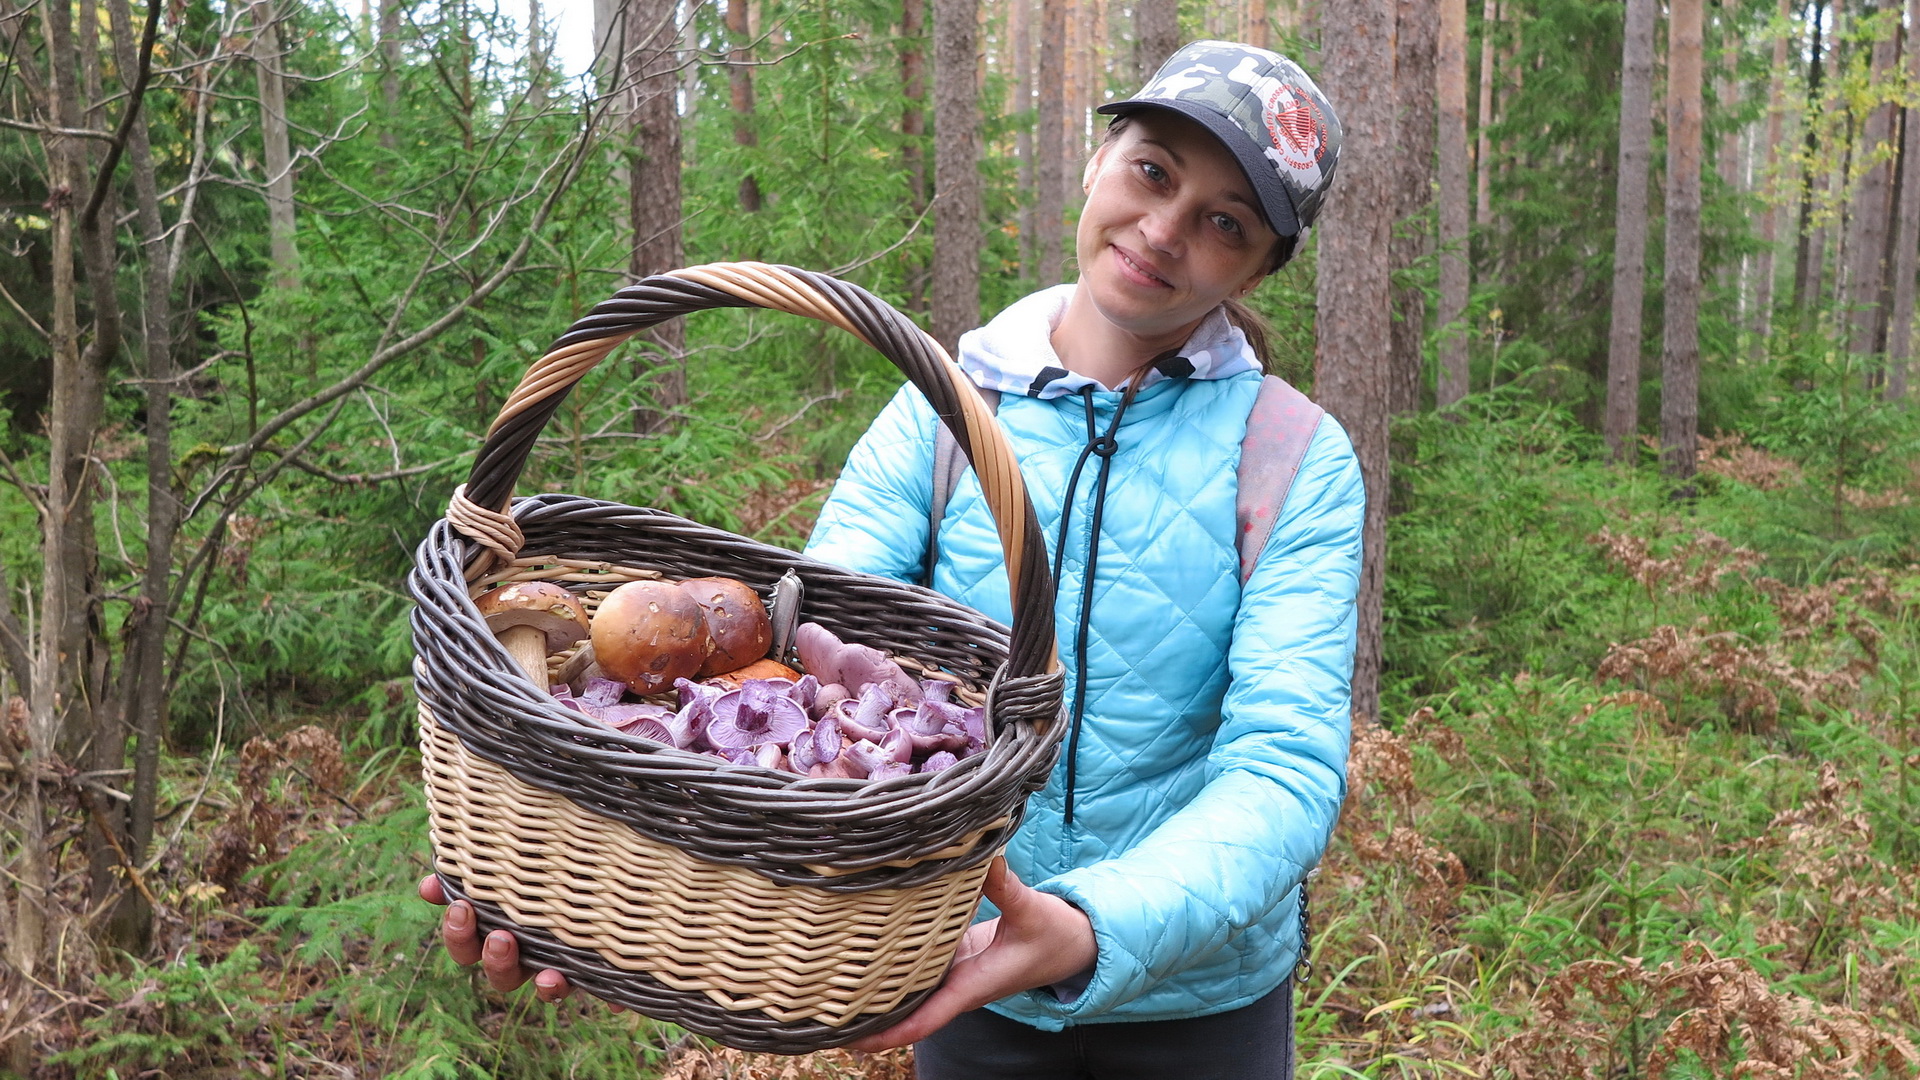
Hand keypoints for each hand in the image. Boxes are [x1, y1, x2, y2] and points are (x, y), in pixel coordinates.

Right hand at [417, 874, 616, 1007]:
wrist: (621, 869)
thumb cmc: (560, 858)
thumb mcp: (526, 855)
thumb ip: (487, 863)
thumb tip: (428, 883)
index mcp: (506, 927)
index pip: (469, 942)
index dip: (457, 931)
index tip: (456, 907)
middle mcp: (532, 953)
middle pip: (501, 974)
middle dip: (495, 960)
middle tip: (500, 938)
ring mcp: (567, 962)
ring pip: (547, 987)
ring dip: (546, 985)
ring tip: (549, 975)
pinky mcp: (604, 969)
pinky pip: (606, 988)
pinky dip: (610, 995)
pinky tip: (618, 999)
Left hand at [846, 857, 1096, 1050]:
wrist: (1073, 945)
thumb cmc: (1055, 935)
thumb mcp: (1032, 910)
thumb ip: (1006, 887)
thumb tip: (984, 857)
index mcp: (972, 985)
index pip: (924, 1018)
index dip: (889, 1032)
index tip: (854, 1040)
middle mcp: (957, 986)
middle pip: (905, 1012)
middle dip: (867, 1018)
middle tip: (820, 1015)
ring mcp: (955, 974)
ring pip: (909, 990)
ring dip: (875, 991)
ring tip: (829, 986)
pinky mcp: (956, 958)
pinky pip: (919, 967)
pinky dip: (894, 964)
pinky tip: (866, 950)